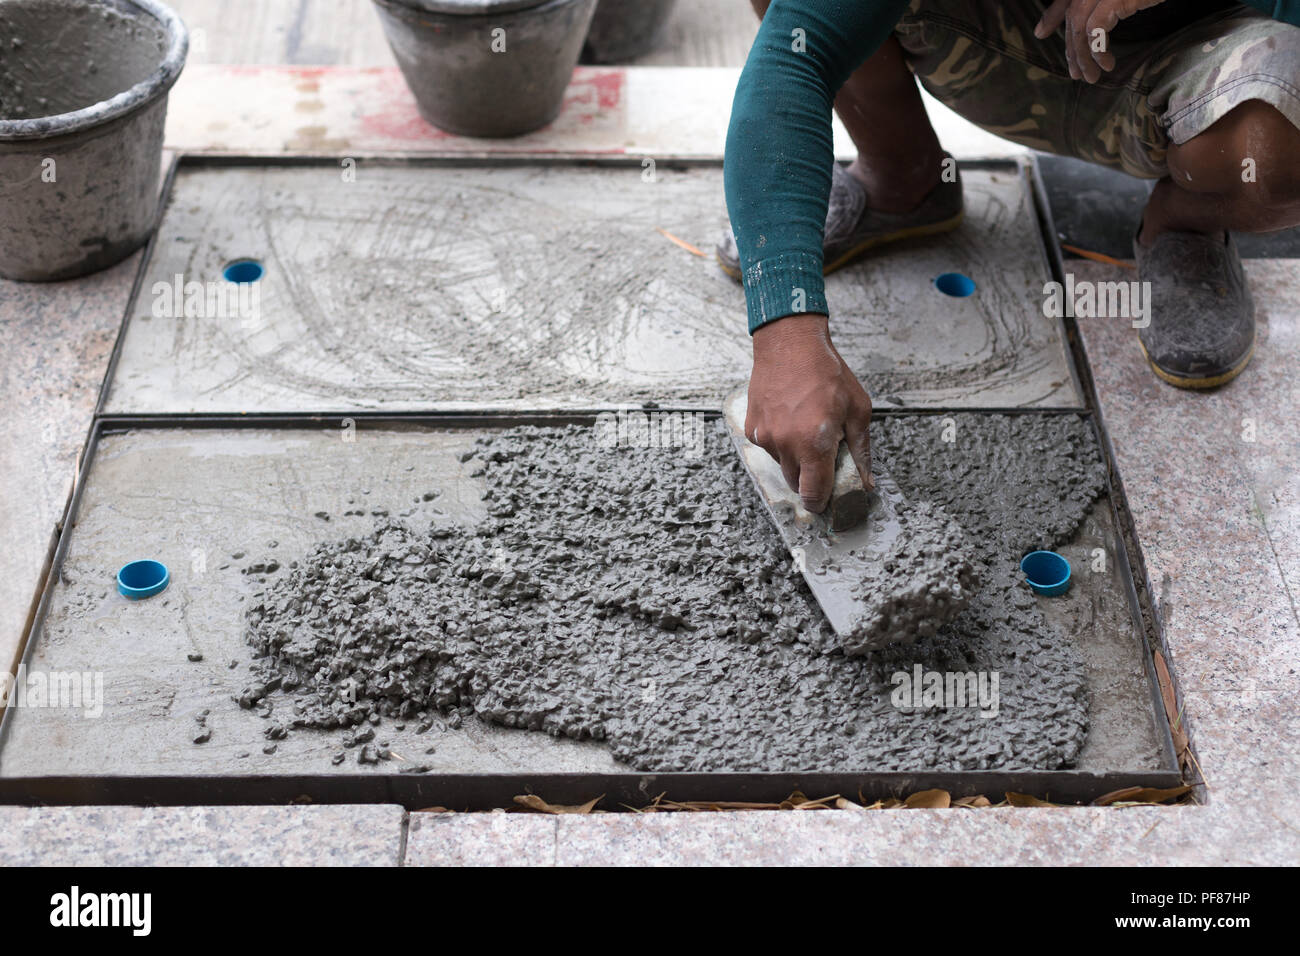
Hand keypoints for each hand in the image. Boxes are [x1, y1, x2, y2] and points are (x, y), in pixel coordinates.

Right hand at [747, 313, 872, 513]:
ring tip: (807, 427)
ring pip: (782, 464)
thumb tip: (866, 481)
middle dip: (810, 477)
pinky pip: (769, 447)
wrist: (790, 344)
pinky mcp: (752, 428)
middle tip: (824, 456)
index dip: (822, 501)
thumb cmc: (827, 372)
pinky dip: (781, 441)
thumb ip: (861, 450)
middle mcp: (785, 444)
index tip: (828, 499)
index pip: (814, 493)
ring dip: (795, 457)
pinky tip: (791, 418)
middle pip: (796, 483)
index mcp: (813, 443)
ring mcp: (765, 437)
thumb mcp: (857, 410)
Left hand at [1034, 0, 1165, 82]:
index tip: (1041, 32)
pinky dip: (1096, 49)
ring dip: (1082, 55)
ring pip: (1080, 25)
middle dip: (1070, 46)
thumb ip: (1102, 10)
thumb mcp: (1124, 0)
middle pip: (1072, 15)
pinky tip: (1106, 63)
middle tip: (1075, 73)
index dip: (1052, 14)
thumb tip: (1084, 30)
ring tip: (1090, 76)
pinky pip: (1095, 28)